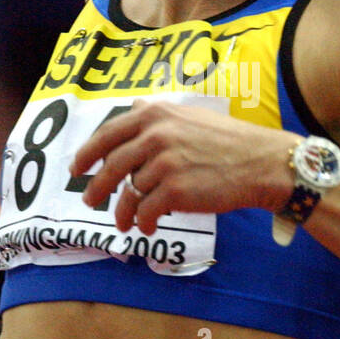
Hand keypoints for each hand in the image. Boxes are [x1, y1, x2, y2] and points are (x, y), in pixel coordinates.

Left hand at [71, 99, 296, 234]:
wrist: (262, 163)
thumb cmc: (229, 142)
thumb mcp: (190, 116)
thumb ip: (158, 115)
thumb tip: (132, 110)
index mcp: (156, 114)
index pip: (108, 133)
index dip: (87, 153)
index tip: (77, 168)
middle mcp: (156, 134)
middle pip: (111, 165)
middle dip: (96, 187)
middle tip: (89, 201)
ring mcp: (164, 162)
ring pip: (129, 191)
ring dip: (123, 211)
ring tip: (124, 222)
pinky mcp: (175, 190)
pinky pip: (145, 210)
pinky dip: (142, 222)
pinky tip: (145, 228)